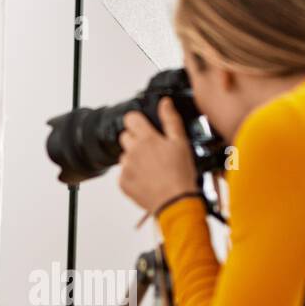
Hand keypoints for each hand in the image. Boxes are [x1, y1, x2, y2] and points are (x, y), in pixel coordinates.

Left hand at [117, 97, 197, 213]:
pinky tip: (147, 178)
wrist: (175, 202)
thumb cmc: (180, 174)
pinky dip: (133, 174)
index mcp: (146, 139)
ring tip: (152, 167)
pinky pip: (124, 173)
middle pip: (125, 136)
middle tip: (152, 151)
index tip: (144, 126)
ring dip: (134, 158)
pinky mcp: (123, 182)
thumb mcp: (181, 142)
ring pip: (125, 155)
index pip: (130, 118)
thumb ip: (170, 119)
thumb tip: (165, 103)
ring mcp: (126, 167)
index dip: (137, 120)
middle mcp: (132, 151)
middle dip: (136, 140)